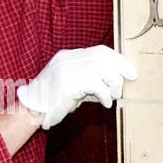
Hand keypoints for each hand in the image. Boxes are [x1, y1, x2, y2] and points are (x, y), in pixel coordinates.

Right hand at [16, 46, 137, 129]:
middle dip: (120, 69)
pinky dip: (105, 95)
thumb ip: (94, 82)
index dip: (117, 59)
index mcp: (69, 57)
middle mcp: (68, 59)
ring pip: (102, 68)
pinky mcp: (67, 82)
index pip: (100, 51)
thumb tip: (118, 83)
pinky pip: (95, 84)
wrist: (33, 110)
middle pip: (103, 56)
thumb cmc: (56, 102)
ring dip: (113, 83)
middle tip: (124, 86)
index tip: (130, 70)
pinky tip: (105, 103)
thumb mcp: (78, 88)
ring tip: (113, 96)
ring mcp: (66, 69)